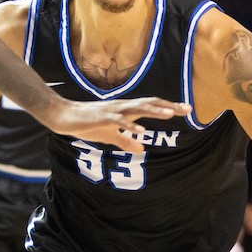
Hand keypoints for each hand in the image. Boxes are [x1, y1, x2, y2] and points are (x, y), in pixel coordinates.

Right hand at [40, 97, 189, 151]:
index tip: (187, 109)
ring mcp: (113, 111)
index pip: (151, 106)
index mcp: (126, 111)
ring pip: (137, 109)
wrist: (64, 116)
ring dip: (154, 111)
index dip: (169, 107)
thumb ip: (125, 140)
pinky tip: (141, 131)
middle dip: (169, 106)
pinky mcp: (102, 118)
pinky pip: (118, 122)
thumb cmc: (87, 124)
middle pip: (150, 104)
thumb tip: (142, 148)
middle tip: (188, 109)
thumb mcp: (109, 135)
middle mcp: (123, 107)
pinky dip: (130, 126)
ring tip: (170, 113)